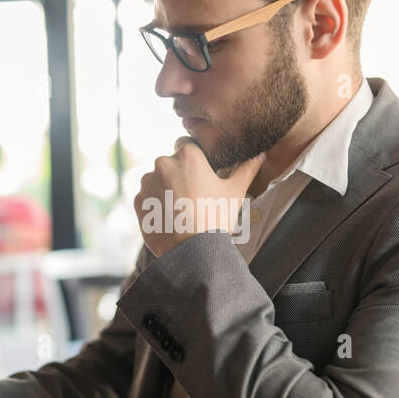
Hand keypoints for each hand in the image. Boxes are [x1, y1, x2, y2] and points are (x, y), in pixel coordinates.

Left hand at [133, 139, 264, 255]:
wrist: (192, 253)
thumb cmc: (215, 220)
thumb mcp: (235, 192)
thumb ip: (246, 169)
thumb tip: (260, 155)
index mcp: (187, 156)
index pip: (186, 144)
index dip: (193, 159)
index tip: (200, 174)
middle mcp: (163, 164)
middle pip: (170, 163)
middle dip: (179, 175)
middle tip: (194, 197)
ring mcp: (147, 183)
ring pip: (157, 180)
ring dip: (166, 189)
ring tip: (182, 210)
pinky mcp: (138, 202)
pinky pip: (147, 197)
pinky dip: (156, 204)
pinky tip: (171, 218)